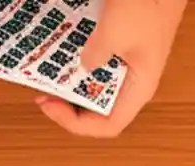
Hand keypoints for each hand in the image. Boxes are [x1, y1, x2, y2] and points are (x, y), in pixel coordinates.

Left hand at [36, 0, 187, 137]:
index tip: (50, 105)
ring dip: (72, 81)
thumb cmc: (150, 2)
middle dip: (70, 102)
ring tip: (50, 71)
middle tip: (44, 90)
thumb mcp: (113, 32)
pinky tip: (64, 47)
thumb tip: (82, 67)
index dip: (76, 123)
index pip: (108, 125)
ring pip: (97, 84)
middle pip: (99, 107)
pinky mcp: (125, 43)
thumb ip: (93, 56)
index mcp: (139, 87)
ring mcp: (130, 60)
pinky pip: (99, 60)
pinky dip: (79, 58)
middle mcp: (135, 79)